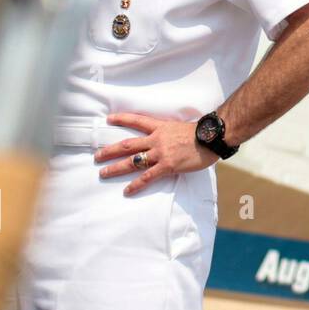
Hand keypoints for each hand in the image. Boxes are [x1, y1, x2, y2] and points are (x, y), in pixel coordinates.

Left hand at [94, 112, 218, 195]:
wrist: (212, 137)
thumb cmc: (201, 133)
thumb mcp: (181, 127)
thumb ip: (170, 134)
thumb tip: (167, 140)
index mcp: (160, 127)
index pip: (137, 121)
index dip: (122, 119)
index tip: (109, 119)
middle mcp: (156, 139)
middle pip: (127, 145)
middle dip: (110, 150)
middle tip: (97, 156)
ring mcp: (161, 153)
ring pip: (133, 161)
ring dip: (116, 167)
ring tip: (103, 173)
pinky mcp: (167, 166)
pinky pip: (148, 177)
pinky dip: (136, 184)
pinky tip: (127, 191)